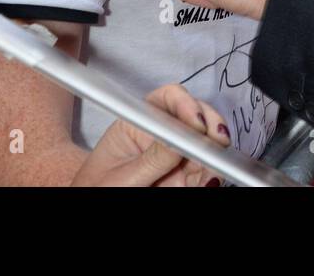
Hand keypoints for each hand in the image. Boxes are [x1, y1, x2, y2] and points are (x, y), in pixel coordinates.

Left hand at [71, 84, 229, 186]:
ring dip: (215, 149)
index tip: (195, 121)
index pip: (164, 100)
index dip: (185, 104)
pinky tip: (211, 176)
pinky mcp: (187, 177)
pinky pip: (209, 169)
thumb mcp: (120, 178)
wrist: (97, 214)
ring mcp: (176, 157)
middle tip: (217, 138)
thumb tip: (180, 139)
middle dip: (209, 123)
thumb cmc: (96, 192)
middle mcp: (160, 136)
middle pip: (194, 116)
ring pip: (207, 142)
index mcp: (136, 125)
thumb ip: (151, 159)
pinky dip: (215, 171)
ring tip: (214, 162)